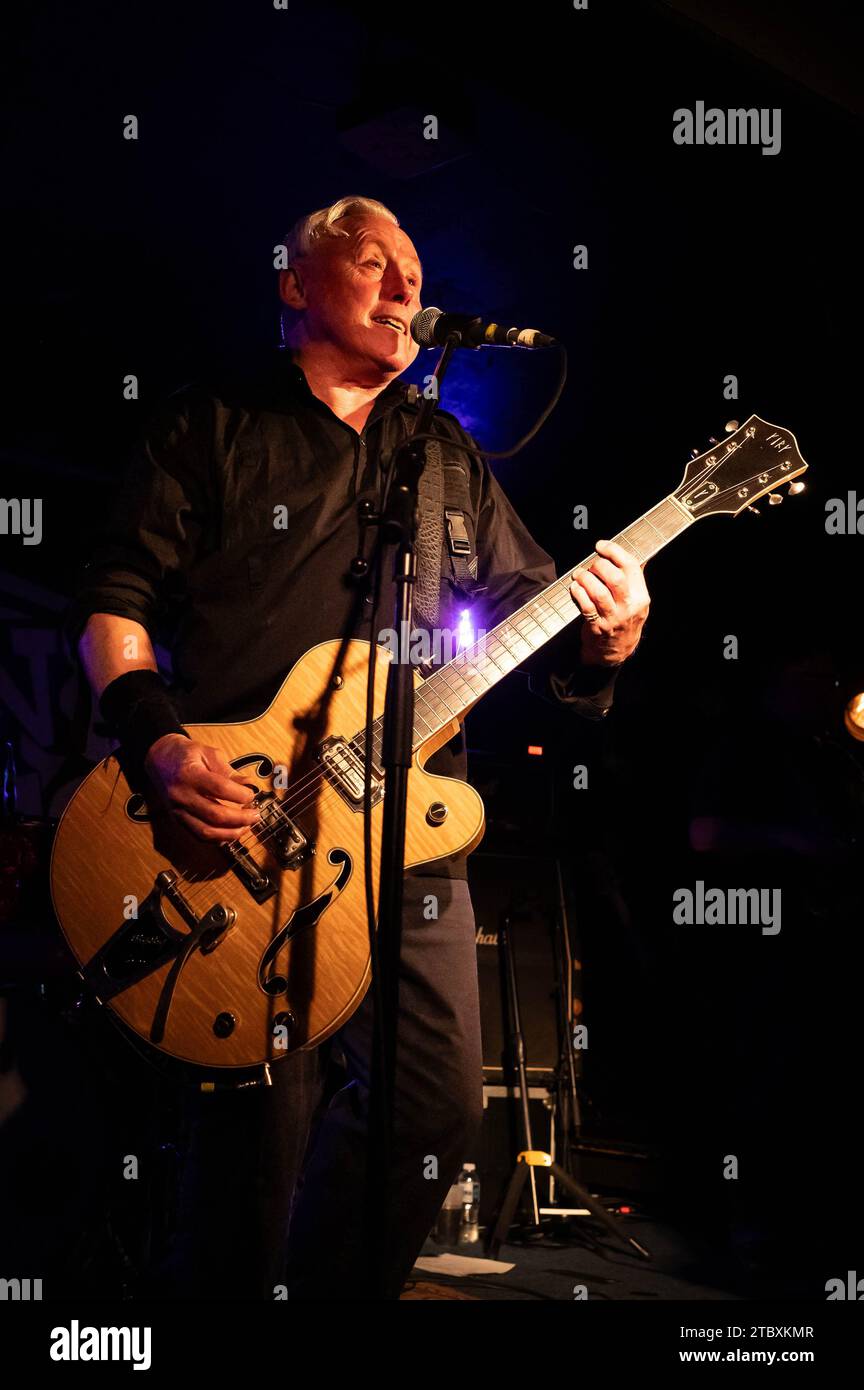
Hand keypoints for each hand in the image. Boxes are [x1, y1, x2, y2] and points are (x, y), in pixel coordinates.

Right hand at [143, 733, 260, 841]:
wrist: (158, 759)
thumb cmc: (185, 754)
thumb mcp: (208, 753)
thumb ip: (228, 771)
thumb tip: (250, 785)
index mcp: (189, 774)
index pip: (219, 789)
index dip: (240, 794)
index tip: (252, 794)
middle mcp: (181, 795)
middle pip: (214, 814)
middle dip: (240, 818)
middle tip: (255, 815)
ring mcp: (177, 810)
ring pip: (206, 831)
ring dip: (230, 833)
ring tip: (246, 827)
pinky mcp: (177, 819)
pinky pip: (198, 835)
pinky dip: (217, 839)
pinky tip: (230, 833)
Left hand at [570, 539, 649, 665]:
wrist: (617, 651)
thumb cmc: (624, 620)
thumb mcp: (636, 601)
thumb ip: (634, 579)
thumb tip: (631, 554)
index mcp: (640, 596)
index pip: (631, 566)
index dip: (614, 551)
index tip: (601, 546)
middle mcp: (629, 607)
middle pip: (614, 578)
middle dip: (598, 566)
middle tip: (590, 566)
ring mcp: (613, 618)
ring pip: (598, 592)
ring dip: (585, 579)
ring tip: (579, 575)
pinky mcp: (597, 627)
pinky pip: (585, 606)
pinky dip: (578, 593)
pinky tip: (575, 588)